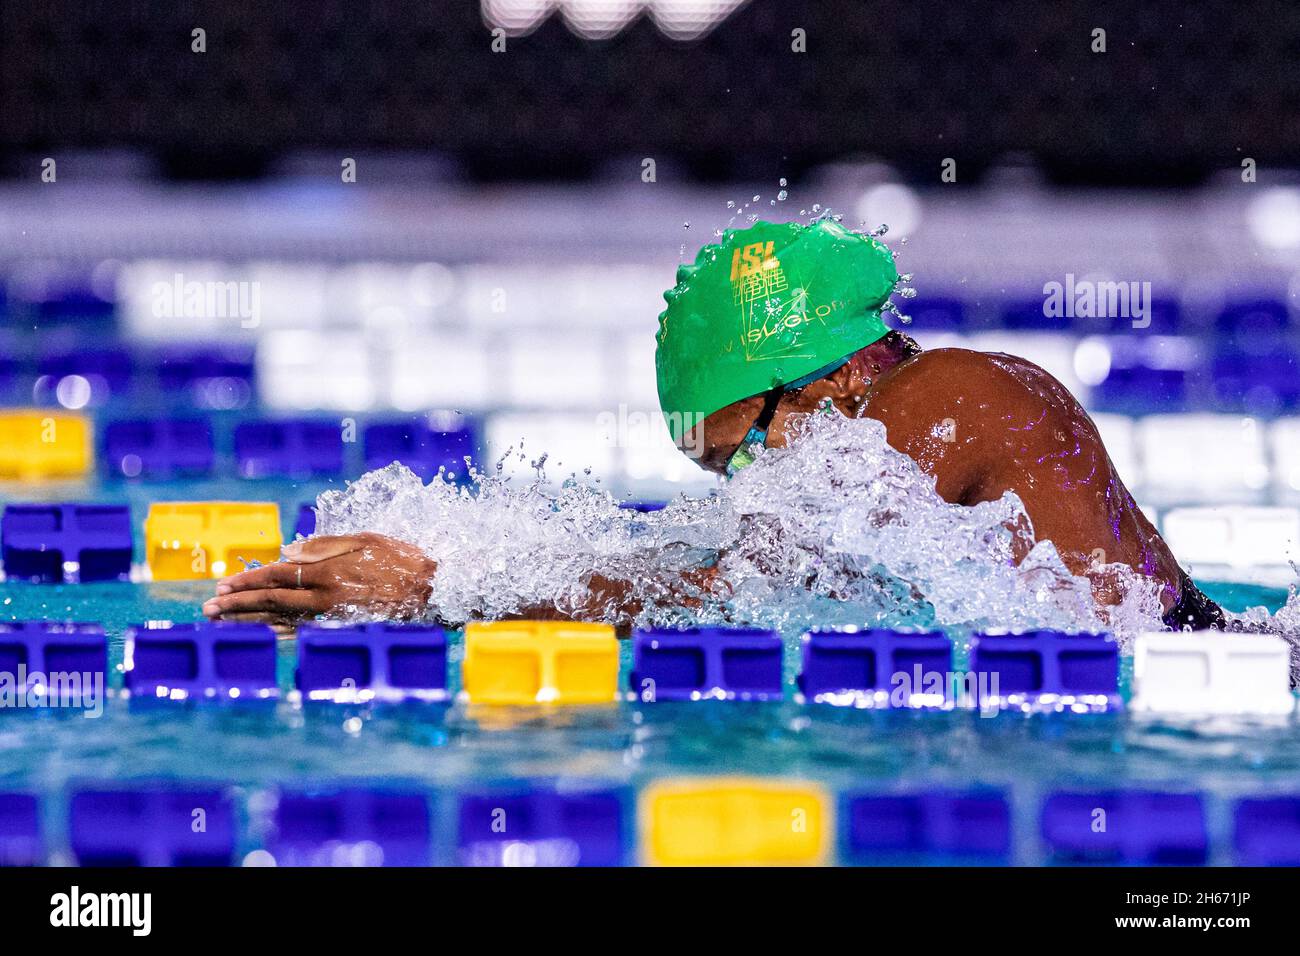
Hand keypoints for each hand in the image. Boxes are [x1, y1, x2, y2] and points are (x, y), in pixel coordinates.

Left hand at [201, 533, 437, 629]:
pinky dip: (276, 637)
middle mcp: (324, 597)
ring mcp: (332, 618)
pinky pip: (302, 636)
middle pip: (270, 602)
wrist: (434, 590)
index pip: (276, 575)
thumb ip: (324, 545)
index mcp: (327, 570)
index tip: (223, 585)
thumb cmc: (402, 559)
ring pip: (280, 622)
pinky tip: (259, 638)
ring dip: (248, 624)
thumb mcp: (365, 538)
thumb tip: (287, 552)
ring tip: (222, 624)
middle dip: (236, 605)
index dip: (247, 581)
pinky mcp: (341, 631)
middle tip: (209, 609)